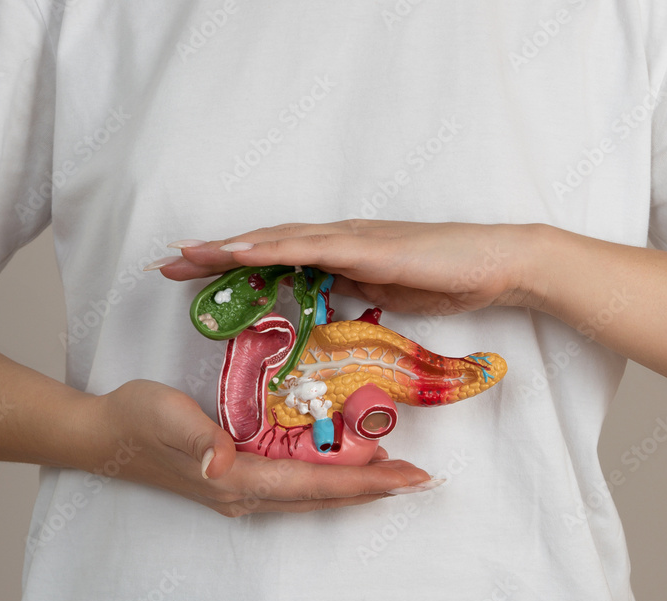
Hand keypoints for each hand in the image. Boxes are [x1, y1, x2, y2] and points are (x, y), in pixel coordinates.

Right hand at [83, 379, 436, 516]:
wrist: (105, 434)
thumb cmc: (137, 418)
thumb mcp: (167, 418)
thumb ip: (196, 441)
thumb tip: (220, 464)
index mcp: (238, 480)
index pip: (315, 483)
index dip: (365, 480)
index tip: (409, 475)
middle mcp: (246, 494)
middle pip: (324, 496)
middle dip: (376, 488)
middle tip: (421, 477)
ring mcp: (242, 491)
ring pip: (313, 494)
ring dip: (357, 486)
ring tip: (397, 474)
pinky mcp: (237, 479)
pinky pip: (297, 485)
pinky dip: (330, 479)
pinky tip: (345, 467)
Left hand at [158, 220, 546, 314]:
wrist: (498, 263)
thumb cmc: (448, 277)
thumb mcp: (388, 291)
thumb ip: (354, 289)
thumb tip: (326, 295)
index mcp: (341, 252)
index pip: (277, 258)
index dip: (234, 266)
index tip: (196, 277)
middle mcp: (338, 239)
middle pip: (265, 245)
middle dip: (215, 256)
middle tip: (168, 265)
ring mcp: (352, 239)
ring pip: (277, 241)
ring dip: (230, 249)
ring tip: (186, 256)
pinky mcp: (368, 248)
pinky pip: (309, 248)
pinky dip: (270, 249)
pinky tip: (238, 252)